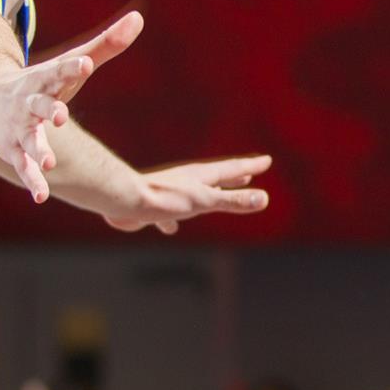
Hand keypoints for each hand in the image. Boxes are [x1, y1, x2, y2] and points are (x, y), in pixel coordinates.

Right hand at [0, 12, 141, 201]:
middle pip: (39, 105)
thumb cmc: (42, 80)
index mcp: (45, 78)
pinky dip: (31, 181)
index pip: (60, 70)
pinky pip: (22, 167)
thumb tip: (139, 17)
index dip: (72, 66)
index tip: (85, 63)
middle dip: (48, 110)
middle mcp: (29, 103)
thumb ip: (106, 44)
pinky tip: (41, 195)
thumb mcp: (71, 62)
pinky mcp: (13, 149)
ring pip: (28, 140)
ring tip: (49, 162)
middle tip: (60, 116)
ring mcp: (19, 127)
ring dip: (38, 150)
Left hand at [104, 154, 272, 233]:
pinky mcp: (154, 207)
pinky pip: (170, 212)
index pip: (233, 169)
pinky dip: (176, 218)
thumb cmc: (164, 199)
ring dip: (209, 194)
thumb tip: (265, 199)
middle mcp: (188, 181)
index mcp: (202, 177)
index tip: (266, 160)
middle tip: (248, 171)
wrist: (123, 201)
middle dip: (234, 175)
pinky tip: (171, 229)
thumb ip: (233, 201)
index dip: (251, 166)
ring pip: (196, 192)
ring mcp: (171, 192)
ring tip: (216, 196)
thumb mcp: (204, 201)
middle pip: (217, 177)